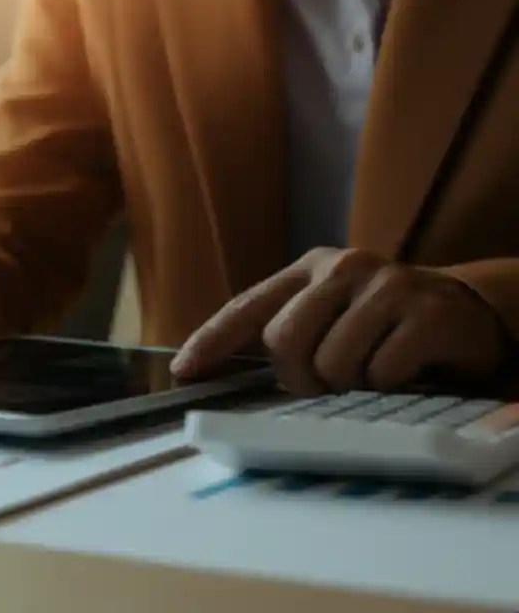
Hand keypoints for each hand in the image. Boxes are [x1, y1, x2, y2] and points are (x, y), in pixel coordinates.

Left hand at [171, 247, 508, 393]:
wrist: (469, 312)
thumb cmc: (384, 324)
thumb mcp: (331, 316)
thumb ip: (286, 333)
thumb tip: (220, 372)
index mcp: (310, 268)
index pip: (247, 306)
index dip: (211, 341)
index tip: (184, 372)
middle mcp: (343, 267)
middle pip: (284, 341)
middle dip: (300, 377)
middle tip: (328, 382)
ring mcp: (387, 285)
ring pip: (331, 363)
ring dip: (347, 385)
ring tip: (370, 371)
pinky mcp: (426, 312)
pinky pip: (379, 374)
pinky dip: (387, 385)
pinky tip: (404, 367)